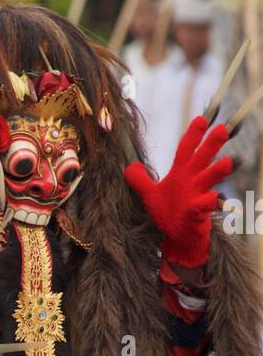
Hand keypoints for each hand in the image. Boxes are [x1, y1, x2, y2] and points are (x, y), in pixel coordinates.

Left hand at [124, 116, 231, 267]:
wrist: (177, 236)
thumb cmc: (168, 212)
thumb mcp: (149, 195)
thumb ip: (139, 180)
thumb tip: (129, 166)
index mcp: (182, 174)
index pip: (186, 150)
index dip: (193, 135)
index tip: (202, 119)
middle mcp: (193, 182)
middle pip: (203, 160)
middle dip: (212, 145)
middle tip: (222, 130)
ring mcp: (198, 197)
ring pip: (210, 181)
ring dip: (217, 172)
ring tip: (226, 162)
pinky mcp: (198, 215)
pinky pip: (204, 207)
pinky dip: (208, 203)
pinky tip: (212, 199)